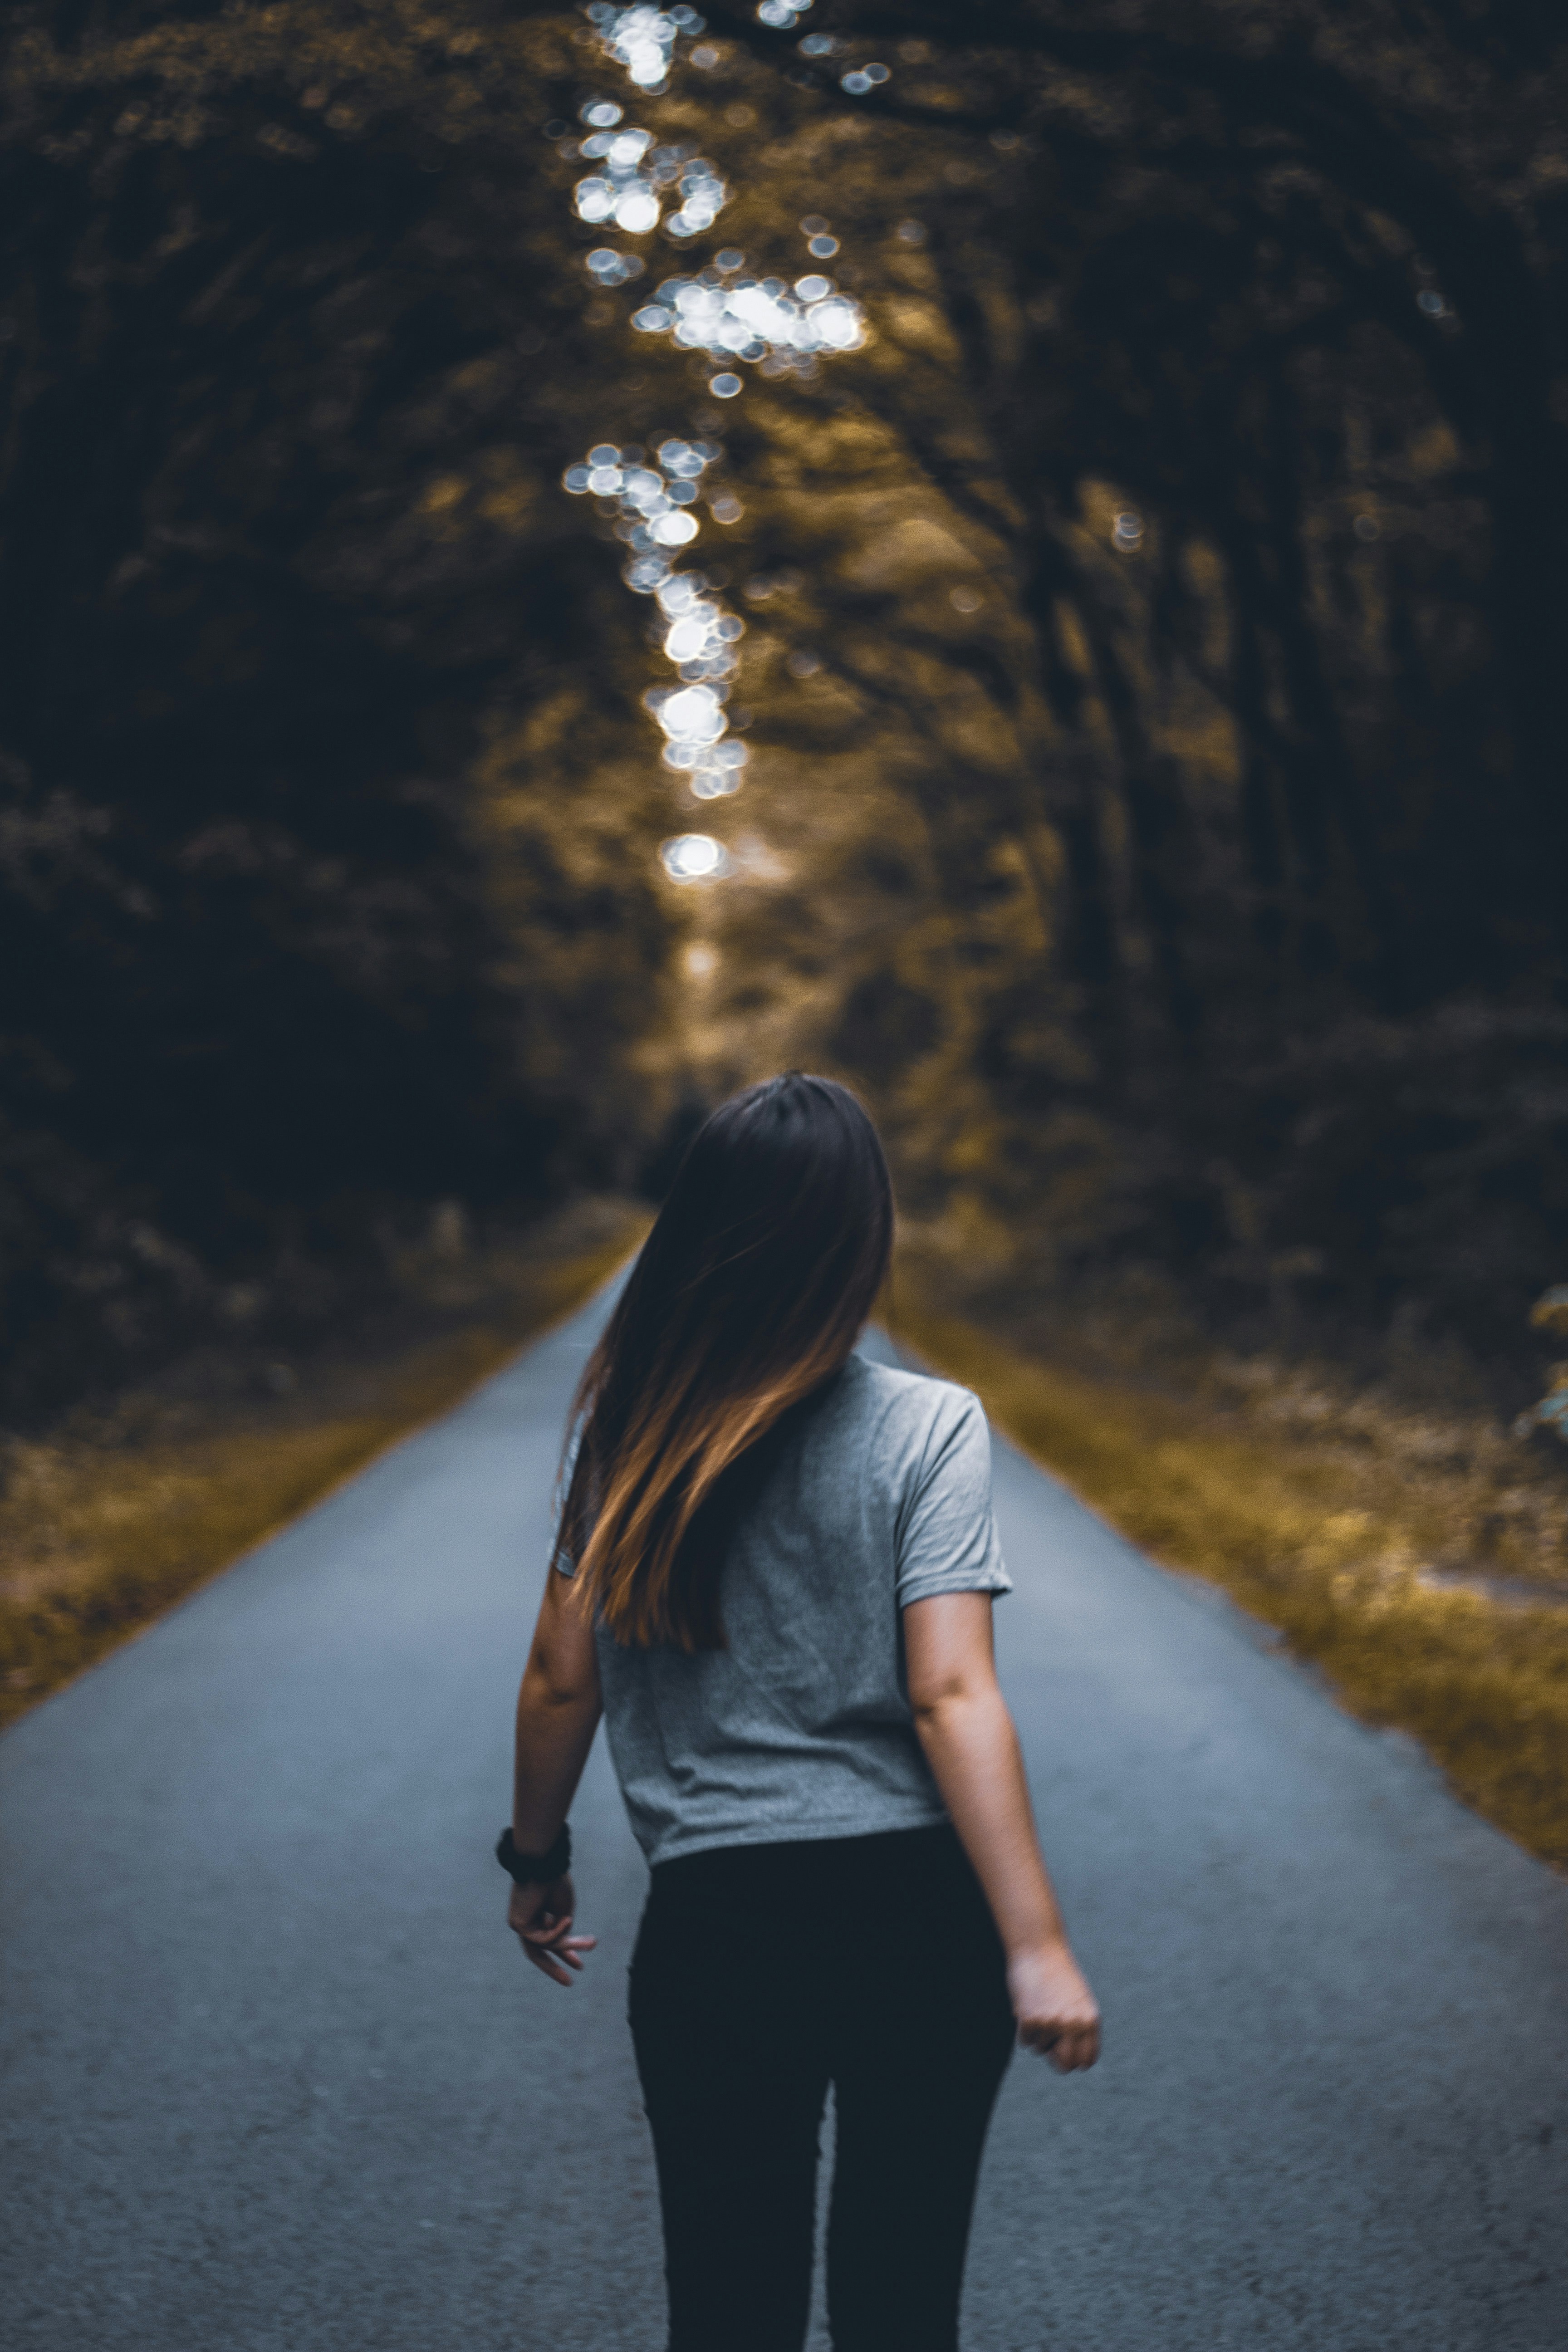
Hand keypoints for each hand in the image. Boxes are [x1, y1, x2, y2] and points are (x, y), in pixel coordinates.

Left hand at [507, 1874, 596, 1985]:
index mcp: (537, 1915)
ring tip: (592, 1943)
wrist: (542, 1864)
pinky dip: (556, 1933)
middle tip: (570, 1981)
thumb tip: (562, 1945)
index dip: (565, 1952)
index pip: (549, 1939)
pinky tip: (567, 1920)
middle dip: (554, 1968)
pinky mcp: (518, 1924)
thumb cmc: (554, 1881)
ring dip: (566, 1949)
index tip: (580, 1964)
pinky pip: (541, 1939)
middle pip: (538, 1952)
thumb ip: (562, 1929)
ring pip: (542, 1947)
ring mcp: (520, 1923)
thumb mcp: (564, 1910)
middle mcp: (526, 1920)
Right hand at [1008, 1941, 1100, 2070]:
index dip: (1077, 2061)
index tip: (1069, 2056)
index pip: (1087, 2060)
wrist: (1039, 1949)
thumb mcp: (1079, 2000)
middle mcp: (1074, 2025)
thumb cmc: (1059, 1975)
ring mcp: (1052, 2023)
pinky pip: (1026, 2041)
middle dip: (1056, 2059)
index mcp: (1091, 2020)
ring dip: (1038, 2035)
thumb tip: (1071, 2060)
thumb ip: (1080, 2027)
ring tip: (1038, 2008)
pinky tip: (1027, 2007)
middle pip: (1065, 2065)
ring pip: (1041, 2049)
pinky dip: (1024, 2029)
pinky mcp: (1030, 2020)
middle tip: (1050, 2047)